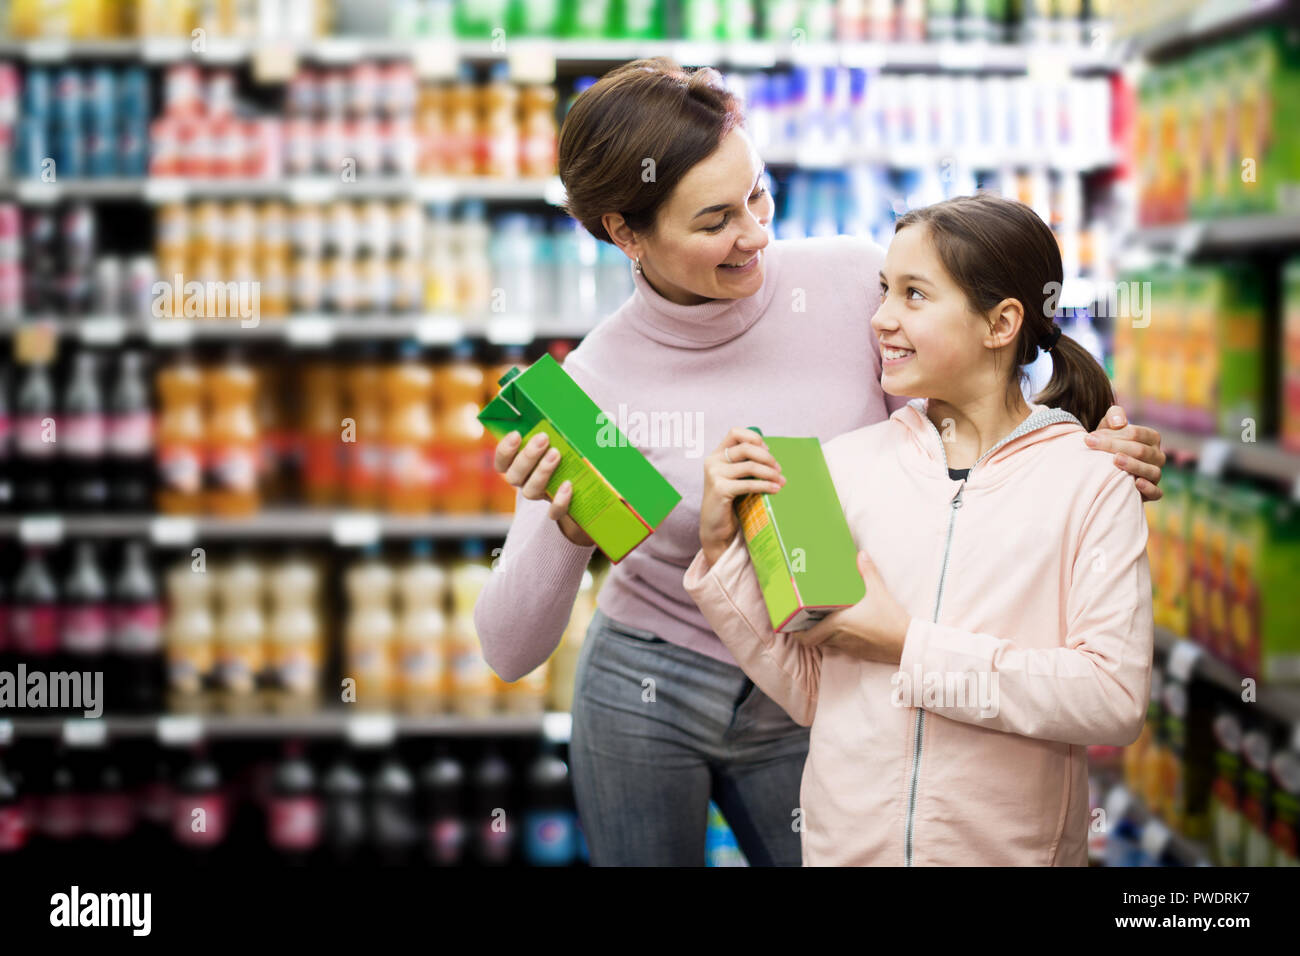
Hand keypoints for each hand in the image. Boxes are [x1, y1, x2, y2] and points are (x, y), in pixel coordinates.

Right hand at [493, 430, 593, 546]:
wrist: (594, 496)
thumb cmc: (578, 459)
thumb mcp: (572, 441)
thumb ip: (568, 428)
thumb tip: (583, 407)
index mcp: (524, 465)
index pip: (502, 462)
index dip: (505, 450)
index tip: (517, 434)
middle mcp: (528, 482)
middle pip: (513, 475)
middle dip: (527, 455)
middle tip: (543, 438)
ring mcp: (544, 497)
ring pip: (530, 491)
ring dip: (541, 472)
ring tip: (556, 454)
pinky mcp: (560, 511)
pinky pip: (554, 512)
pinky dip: (560, 500)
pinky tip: (568, 485)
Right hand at [700, 427, 785, 564]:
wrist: (716, 528)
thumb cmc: (730, 502)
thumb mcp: (735, 478)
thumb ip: (745, 465)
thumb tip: (772, 458)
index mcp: (717, 455)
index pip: (735, 433)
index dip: (754, 438)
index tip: (767, 450)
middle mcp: (713, 461)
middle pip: (746, 448)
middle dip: (767, 457)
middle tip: (778, 469)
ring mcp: (714, 474)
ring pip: (750, 466)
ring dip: (770, 473)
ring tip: (781, 481)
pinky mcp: (719, 489)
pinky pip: (748, 483)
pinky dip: (765, 485)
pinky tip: (775, 489)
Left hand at [796, 552, 910, 663]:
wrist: (907, 643)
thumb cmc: (890, 619)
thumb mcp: (878, 592)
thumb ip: (867, 572)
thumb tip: (861, 554)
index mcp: (837, 625)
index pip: (807, 637)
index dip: (796, 633)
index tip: (791, 622)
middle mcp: (838, 639)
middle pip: (814, 640)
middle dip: (807, 629)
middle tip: (804, 615)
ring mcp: (848, 648)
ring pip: (826, 643)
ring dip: (821, 633)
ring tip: (820, 618)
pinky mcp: (857, 652)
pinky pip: (839, 646)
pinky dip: (835, 638)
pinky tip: (841, 626)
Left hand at [1086, 404, 1164, 501]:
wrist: (1106, 467)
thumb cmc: (1109, 443)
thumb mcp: (1109, 426)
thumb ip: (1114, 416)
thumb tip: (1118, 423)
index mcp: (1151, 438)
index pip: (1136, 433)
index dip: (1113, 434)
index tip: (1090, 437)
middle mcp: (1157, 456)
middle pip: (1141, 450)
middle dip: (1115, 446)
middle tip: (1092, 445)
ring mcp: (1156, 474)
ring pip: (1151, 470)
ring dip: (1133, 465)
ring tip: (1115, 460)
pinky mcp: (1152, 492)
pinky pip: (1156, 492)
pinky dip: (1149, 488)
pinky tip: (1136, 483)